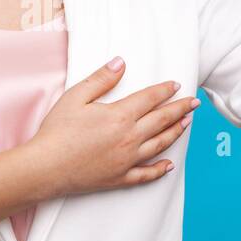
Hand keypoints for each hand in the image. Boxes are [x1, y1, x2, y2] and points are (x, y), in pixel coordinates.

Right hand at [25, 59, 197, 196]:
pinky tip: (169, 165)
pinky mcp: (121, 178)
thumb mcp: (76, 97)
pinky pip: (147, 174)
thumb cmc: (57, 131)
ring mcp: (128, 160)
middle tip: (194, 103)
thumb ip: (101, 79)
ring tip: (187, 124)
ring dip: (176, 132)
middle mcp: (130, 138)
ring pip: (160, 144)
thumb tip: (121, 63)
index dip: (165, 90)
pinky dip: (160, 169)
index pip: (151, 99)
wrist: (46, 167)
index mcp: (120, 116)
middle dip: (180, 109)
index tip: (176, 85)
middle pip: (162, 120)